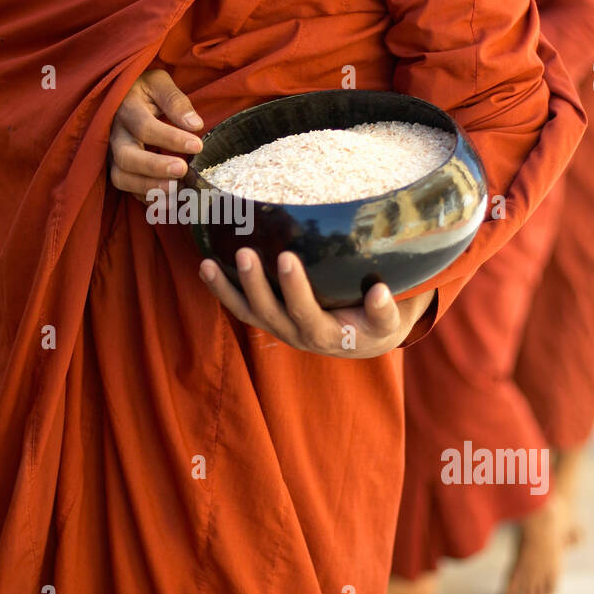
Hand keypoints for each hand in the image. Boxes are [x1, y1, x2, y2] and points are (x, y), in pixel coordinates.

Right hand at [108, 68, 204, 202]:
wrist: (120, 98)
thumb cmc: (144, 90)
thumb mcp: (159, 83)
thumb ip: (175, 100)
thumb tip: (195, 124)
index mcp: (125, 110)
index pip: (144, 126)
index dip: (170, 138)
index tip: (197, 145)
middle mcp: (114, 135)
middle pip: (126, 157)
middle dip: (154, 167)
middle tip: (181, 171)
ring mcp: (112, 155)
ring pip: (121, 178)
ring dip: (148, 188)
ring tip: (176, 192)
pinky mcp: (118, 170)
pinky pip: (128, 190)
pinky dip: (147, 200)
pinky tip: (169, 204)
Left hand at [199, 248, 431, 358]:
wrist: (361, 341)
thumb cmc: (375, 325)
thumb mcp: (387, 323)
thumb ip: (384, 311)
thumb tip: (380, 292)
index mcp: (324, 335)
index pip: (305, 312)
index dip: (294, 288)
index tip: (287, 257)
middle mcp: (294, 334)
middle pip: (268, 311)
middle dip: (254, 283)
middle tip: (245, 252)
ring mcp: (276, 326)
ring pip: (246, 311)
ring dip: (225, 289)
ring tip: (206, 264)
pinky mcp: (266, 318)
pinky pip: (239, 306)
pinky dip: (221, 289)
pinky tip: (205, 265)